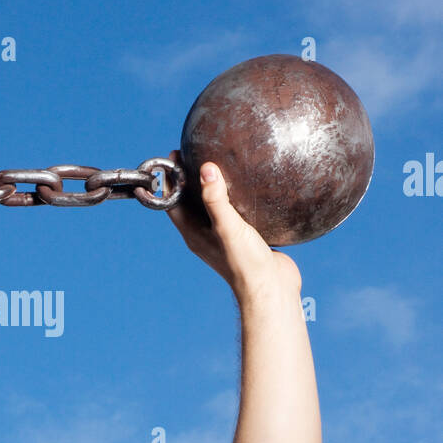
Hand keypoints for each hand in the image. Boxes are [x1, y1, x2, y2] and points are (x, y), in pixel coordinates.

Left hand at [166, 152, 301, 301]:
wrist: (272, 289)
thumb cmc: (246, 264)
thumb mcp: (228, 228)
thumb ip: (216, 200)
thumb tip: (205, 169)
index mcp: (193, 234)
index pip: (172, 202)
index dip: (170, 179)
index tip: (174, 155)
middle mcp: (204, 235)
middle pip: (189, 201)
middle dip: (189, 178)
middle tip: (194, 152)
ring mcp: (223, 236)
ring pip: (210, 206)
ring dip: (210, 186)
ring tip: (218, 162)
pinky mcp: (241, 237)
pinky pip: (231, 212)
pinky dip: (232, 196)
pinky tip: (246, 184)